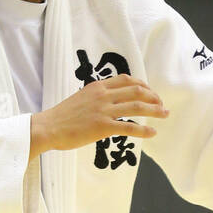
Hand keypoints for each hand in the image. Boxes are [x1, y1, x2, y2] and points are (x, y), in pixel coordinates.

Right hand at [30, 74, 166, 159]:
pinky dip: (144, 130)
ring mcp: (104, 110)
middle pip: (136, 90)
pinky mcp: (102, 126)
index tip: (150, 92)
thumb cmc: (61, 117)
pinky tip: (152, 133)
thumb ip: (95, 98)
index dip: (143, 85)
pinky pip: (129, 127)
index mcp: (98, 86)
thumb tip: (107, 103)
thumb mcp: (80, 99)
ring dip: (154, 110)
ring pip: (137, 106)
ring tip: (165, 114)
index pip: (126, 79)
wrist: (48, 128)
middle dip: (153, 96)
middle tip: (162, 104)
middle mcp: (103, 95)